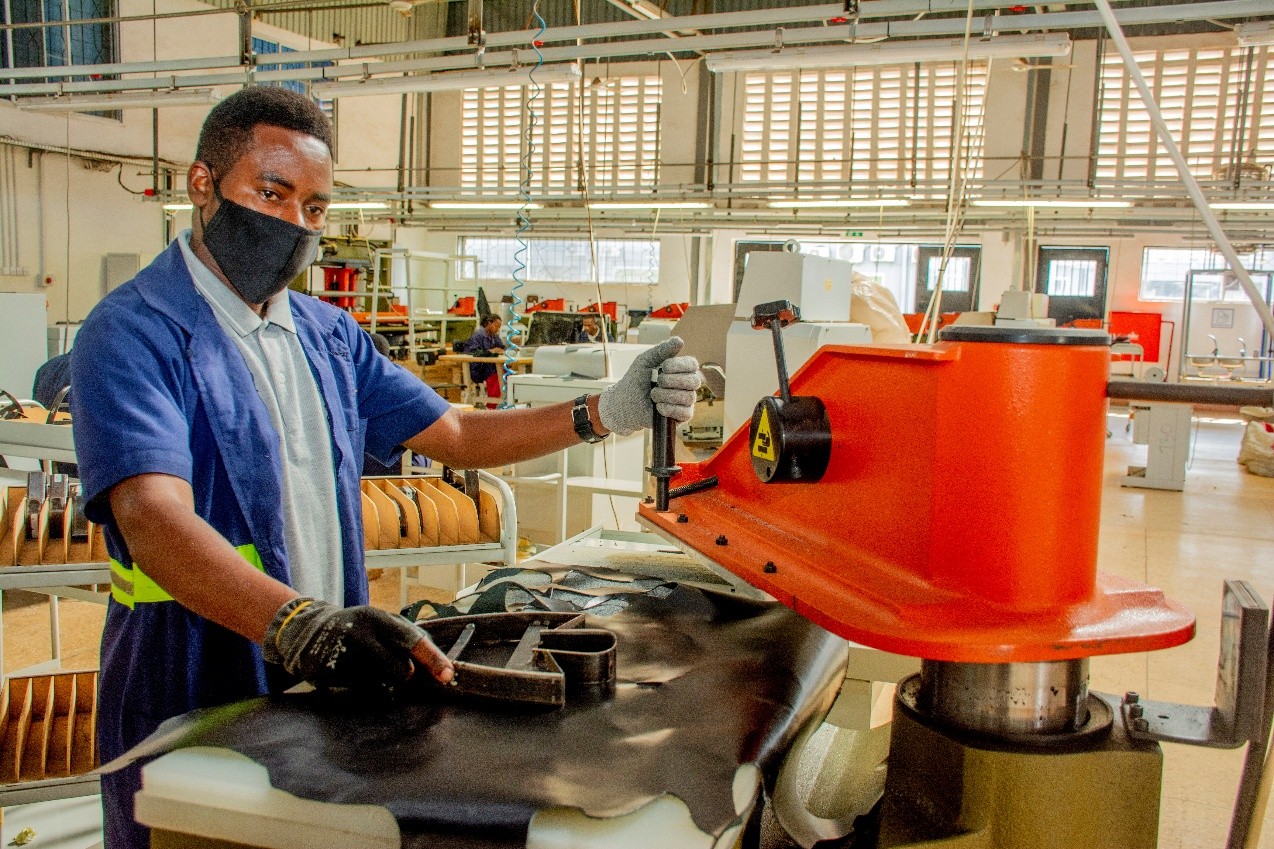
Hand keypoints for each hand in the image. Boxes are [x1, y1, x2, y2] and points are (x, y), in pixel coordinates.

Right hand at [263, 598, 453, 691]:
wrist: (307, 632)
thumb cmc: (356, 629)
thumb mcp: (379, 623)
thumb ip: (406, 638)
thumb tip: (438, 664)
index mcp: (375, 617)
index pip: (411, 640)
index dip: (432, 659)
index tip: (448, 675)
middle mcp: (358, 633)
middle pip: (399, 671)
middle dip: (403, 677)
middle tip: (392, 670)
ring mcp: (339, 655)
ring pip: (379, 687)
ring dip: (380, 685)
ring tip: (364, 668)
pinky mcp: (324, 674)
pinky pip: (356, 695)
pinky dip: (359, 690)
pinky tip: (348, 675)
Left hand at [598, 337, 701, 436]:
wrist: (624, 404)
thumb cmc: (635, 380)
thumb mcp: (645, 361)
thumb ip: (661, 350)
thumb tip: (680, 341)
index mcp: (680, 370)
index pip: (692, 364)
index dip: (680, 365)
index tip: (664, 366)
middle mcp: (686, 385)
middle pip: (694, 381)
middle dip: (672, 381)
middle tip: (657, 382)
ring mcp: (685, 402)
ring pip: (688, 397)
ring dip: (666, 395)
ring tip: (653, 395)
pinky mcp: (681, 417)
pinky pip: (685, 413)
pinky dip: (669, 409)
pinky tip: (658, 407)